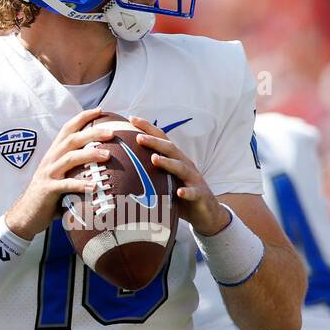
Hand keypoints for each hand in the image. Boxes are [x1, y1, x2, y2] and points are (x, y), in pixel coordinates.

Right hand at [5, 109, 115, 239]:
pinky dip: (81, 185)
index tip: (101, 110)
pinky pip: (66, 185)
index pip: (68, 129)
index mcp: (54, 154)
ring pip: (70, 158)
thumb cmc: (48, 197)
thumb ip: (77, 170)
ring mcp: (48, 174)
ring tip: (108, 155)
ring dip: (90, 155)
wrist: (25, 215)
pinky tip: (95, 187)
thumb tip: (103, 168)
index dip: (83, 117)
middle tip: (112, 132)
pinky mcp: (47, 190)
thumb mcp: (61, 178)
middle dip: (92, 133)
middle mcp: (50, 159)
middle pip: (72, 139)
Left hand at [129, 116, 230, 235]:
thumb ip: (150, 172)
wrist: (207, 211)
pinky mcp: (200, 194)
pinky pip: (193, 192)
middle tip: (138, 138)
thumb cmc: (180, 194)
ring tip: (154, 159)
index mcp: (175, 159)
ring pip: (181, 167)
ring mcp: (193, 179)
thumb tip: (122, 168)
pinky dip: (186, 191)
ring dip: (167, 162)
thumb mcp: (166, 180)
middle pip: (170, 149)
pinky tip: (179, 192)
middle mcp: (185, 164)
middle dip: (154, 142)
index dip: (148, 128)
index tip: (131, 118)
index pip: (162, 139)